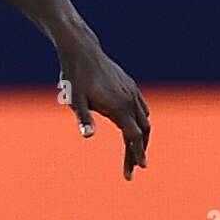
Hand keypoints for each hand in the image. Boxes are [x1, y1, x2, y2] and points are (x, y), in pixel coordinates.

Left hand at [58, 41, 149, 179]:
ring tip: (133, 152)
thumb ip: (83, 119)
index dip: (137, 153)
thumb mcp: (75, 100)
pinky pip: (142, 107)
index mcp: (119, 107)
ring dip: (142, 137)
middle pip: (143, 131)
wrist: (82, 51)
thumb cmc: (74, 78)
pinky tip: (134, 127)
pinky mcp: (130, 85)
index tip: (140, 168)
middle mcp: (130, 100)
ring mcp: (132, 91)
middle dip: (139, 150)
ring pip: (145, 119)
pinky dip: (142, 121)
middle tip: (133, 168)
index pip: (134, 136)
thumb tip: (87, 136)